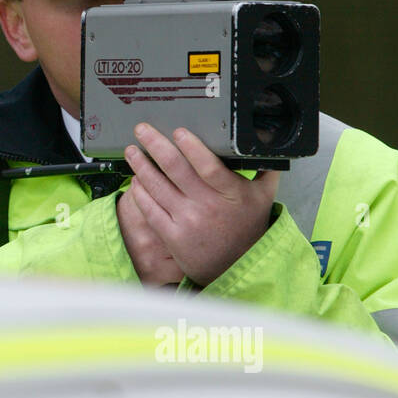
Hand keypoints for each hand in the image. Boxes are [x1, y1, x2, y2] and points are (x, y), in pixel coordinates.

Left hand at [124, 123, 279, 287]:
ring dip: (141, 165)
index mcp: (232, 193)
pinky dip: (140, 192)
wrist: (237, 268)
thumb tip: (265, 142)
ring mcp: (188, 222)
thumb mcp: (264, 198)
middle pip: (175, 169)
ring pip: (157, 186)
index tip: (178, 131)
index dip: (191, 147)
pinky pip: (150, 209)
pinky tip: (135, 180)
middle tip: (142, 130)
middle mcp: (208, 206)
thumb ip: (265, 169)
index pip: (208, 166)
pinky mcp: (172, 236)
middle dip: (155, 144)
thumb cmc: (248, 228)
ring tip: (131, 151)